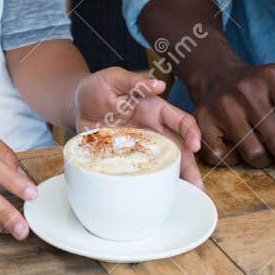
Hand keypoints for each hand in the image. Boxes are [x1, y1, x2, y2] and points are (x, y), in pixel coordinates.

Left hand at [72, 68, 203, 186]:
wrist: (77, 105)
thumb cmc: (98, 87)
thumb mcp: (114, 78)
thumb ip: (135, 82)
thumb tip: (159, 85)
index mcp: (155, 109)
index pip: (181, 121)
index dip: (191, 132)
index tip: (195, 145)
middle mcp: (152, 129)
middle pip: (178, 149)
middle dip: (190, 166)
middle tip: (197, 185)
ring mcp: (140, 146)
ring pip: (164, 164)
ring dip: (175, 179)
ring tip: (185, 195)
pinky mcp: (125, 158)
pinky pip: (141, 172)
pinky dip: (151, 183)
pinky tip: (159, 195)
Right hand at [188, 60, 274, 169]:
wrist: (217, 75)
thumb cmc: (259, 88)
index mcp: (273, 76)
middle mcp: (246, 88)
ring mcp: (222, 104)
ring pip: (254, 154)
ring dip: (264, 161)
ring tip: (266, 153)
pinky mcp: (202, 119)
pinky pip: (226, 158)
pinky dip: (235, 160)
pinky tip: (239, 148)